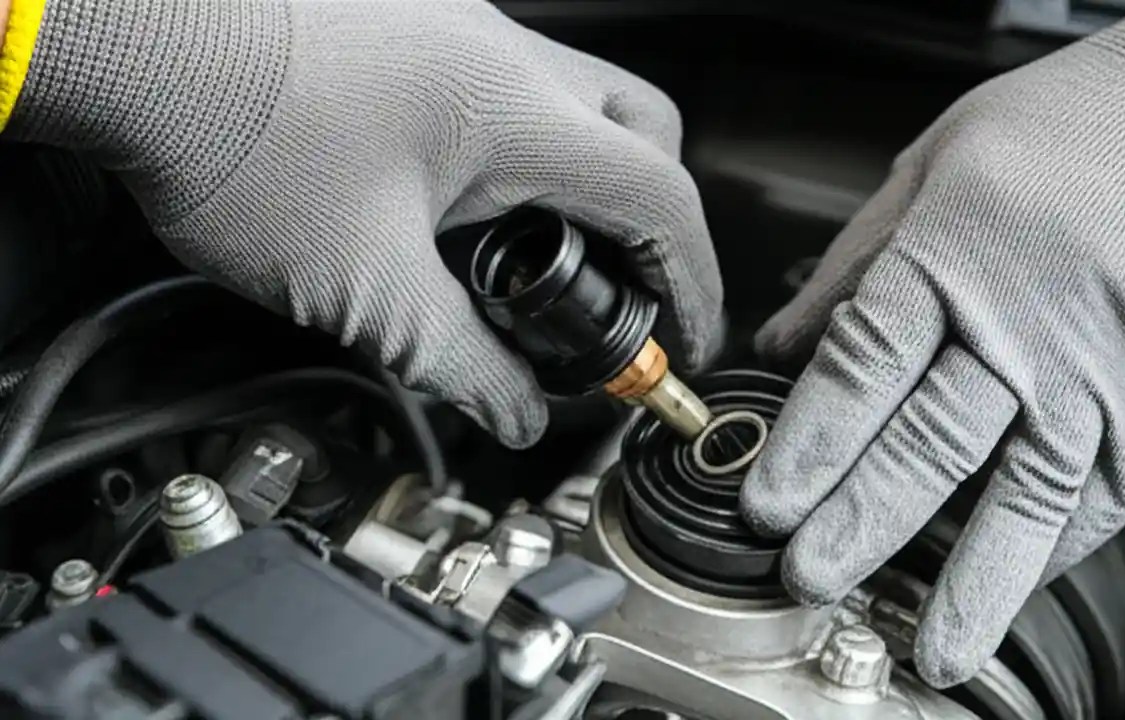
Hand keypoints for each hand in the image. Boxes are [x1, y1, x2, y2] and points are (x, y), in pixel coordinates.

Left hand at [8, 0, 721, 447]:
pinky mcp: (419, 32)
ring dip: (585, 186)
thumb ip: (461, 362)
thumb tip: (515, 413)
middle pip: (646, 133)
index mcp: (518, 112)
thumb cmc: (235, 139)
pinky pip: (514, 92)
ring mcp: (464, 33)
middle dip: (653, 223)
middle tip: (623, 294)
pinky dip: (526, 156)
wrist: (133, 43)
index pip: (660, 197)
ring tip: (537, 261)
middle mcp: (508, 56)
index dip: (690, 280)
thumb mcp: (366, 288)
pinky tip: (469, 207)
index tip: (684, 336)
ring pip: (583, 105)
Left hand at [740, 0, 1124, 686]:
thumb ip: (854, 261)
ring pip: (1024, 494)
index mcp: (954, 254)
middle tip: (808, 579)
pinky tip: (1015, 590)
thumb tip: (783, 345)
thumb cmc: (1081, 129)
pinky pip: (1100, 496)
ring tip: (928, 645)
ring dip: (971, 580)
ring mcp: (1101, 375)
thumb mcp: (939, 160)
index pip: (861, 366)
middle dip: (861, 521)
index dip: (809, 445)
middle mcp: (1025, 326)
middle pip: (928, 442)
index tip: (765, 504)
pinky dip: (1052, 549)